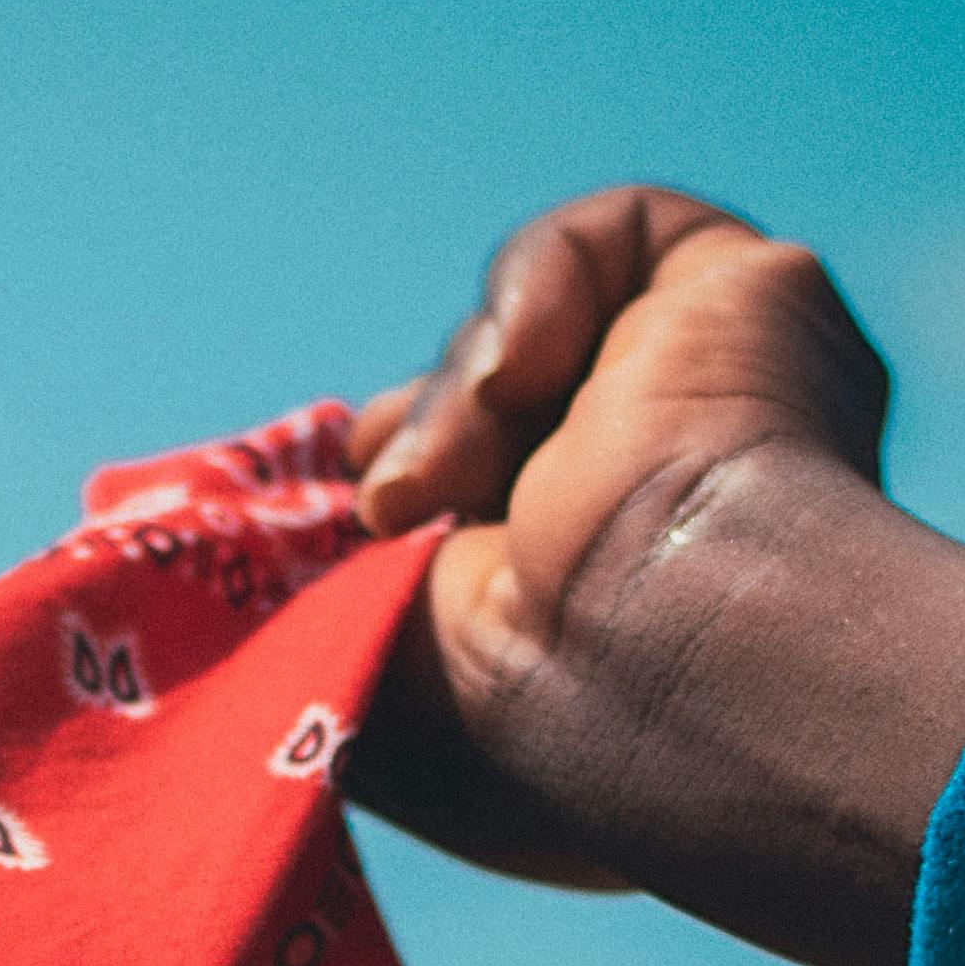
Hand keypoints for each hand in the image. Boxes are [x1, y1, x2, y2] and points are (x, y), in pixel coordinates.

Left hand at [340, 184, 964, 965]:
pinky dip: (534, 287)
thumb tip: (209, 574)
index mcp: (600, 611)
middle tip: (387, 503)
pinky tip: (515, 377)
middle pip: (493, 411)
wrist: (656, 673)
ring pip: (532, 340)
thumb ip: (303, 617)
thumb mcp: (367, 690)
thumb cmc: (517, 731)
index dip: (405, 473)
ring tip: (446, 480)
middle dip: (424, 438)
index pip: (485, 498)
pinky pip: (616, 234)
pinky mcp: (755, 300)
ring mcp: (716, 406)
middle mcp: (663, 508)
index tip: (360, 505)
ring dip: (461, 394)